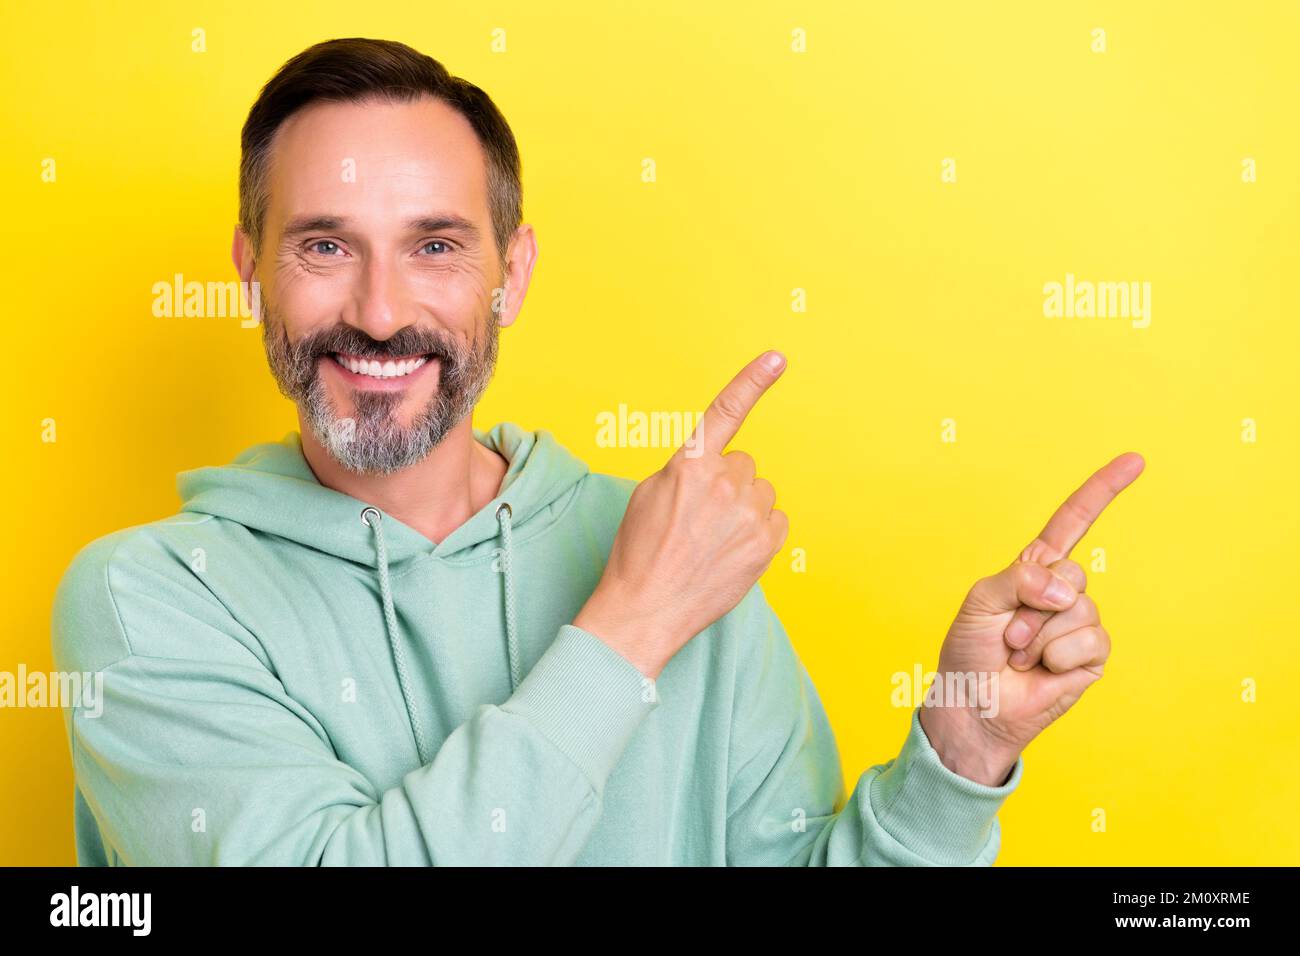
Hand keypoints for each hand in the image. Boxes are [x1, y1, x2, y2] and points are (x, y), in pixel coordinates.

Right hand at [574, 351, 789, 677]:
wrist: (645, 610)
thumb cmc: (639, 553)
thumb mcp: (648, 495)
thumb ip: (685, 469)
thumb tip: (713, 466)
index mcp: (689, 466)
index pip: (725, 412)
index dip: (752, 381)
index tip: (776, 358)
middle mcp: (723, 484)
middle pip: (742, 464)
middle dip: (727, 483)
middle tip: (699, 517)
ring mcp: (748, 515)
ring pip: (760, 493)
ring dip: (744, 508)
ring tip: (712, 539)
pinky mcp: (765, 544)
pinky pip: (775, 520)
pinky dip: (758, 532)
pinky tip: (731, 552)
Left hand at [918, 453, 1144, 785]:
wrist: (974, 706)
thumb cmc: (969, 653)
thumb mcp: (980, 602)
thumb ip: (1019, 579)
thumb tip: (1066, 589)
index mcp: (1033, 569)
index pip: (1073, 522)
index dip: (1102, 491)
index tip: (1135, 460)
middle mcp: (1061, 592)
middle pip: (1071, 571)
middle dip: (1031, 605)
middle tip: (1007, 635)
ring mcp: (1079, 623)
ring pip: (1078, 609)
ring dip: (1038, 636)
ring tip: (1018, 655)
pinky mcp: (1092, 656)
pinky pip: (1089, 641)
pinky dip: (1057, 656)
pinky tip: (1042, 670)